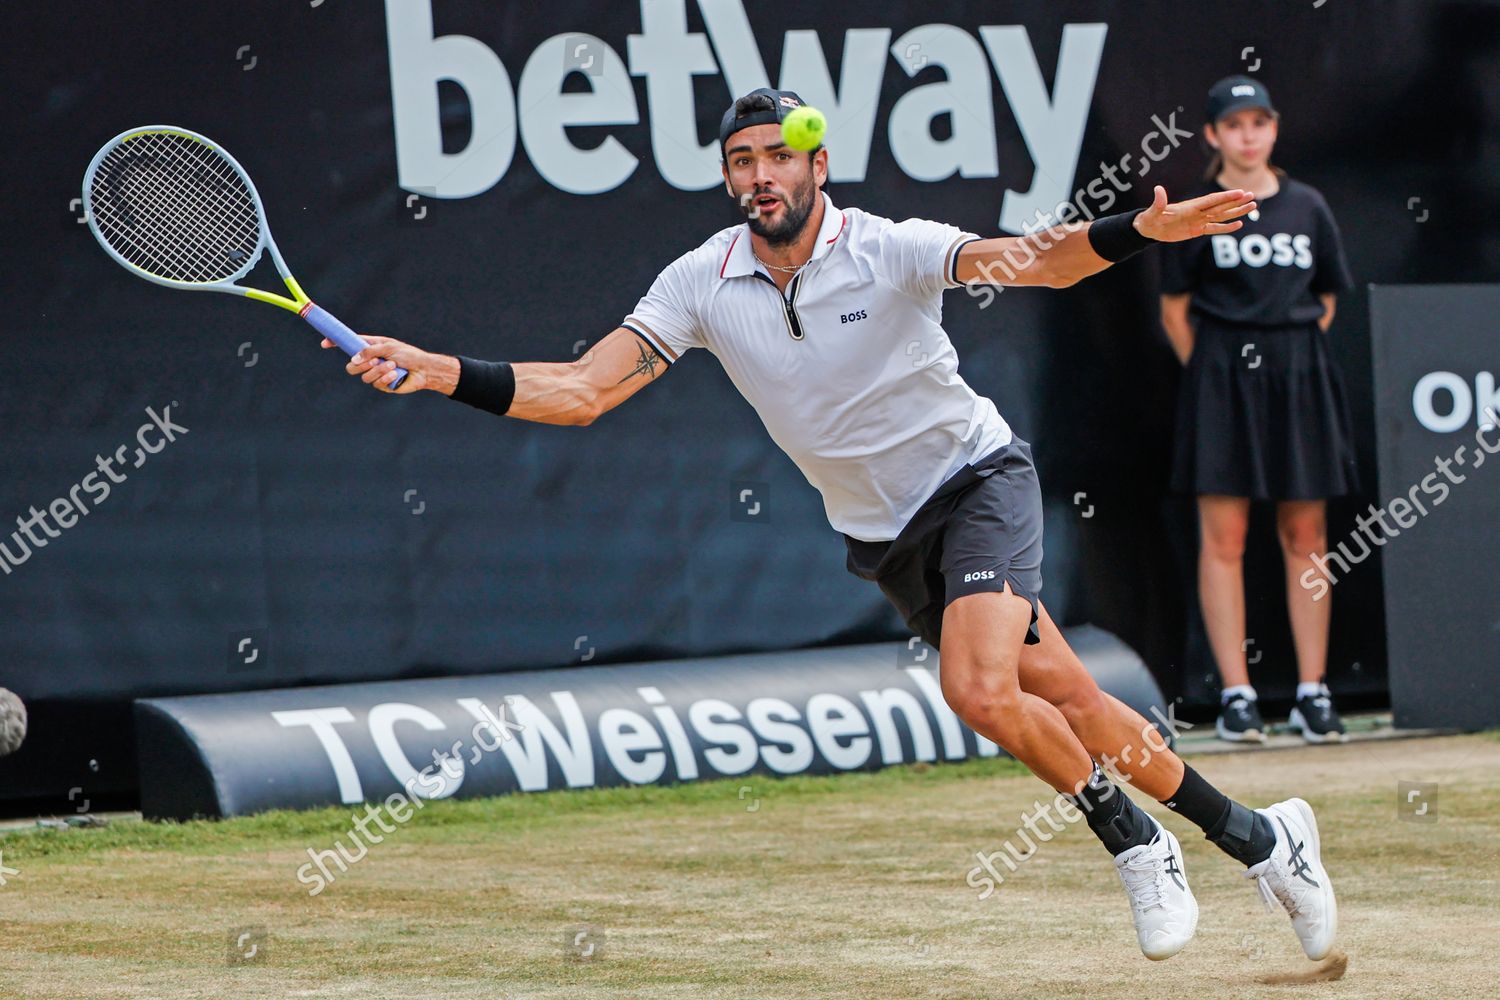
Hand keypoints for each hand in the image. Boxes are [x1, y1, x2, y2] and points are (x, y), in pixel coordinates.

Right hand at [323, 334, 442, 393]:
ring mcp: (375, 374)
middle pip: (351, 366)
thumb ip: (370, 351)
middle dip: (360, 365)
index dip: (336, 343)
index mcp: (370, 347)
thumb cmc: (408, 354)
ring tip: (392, 365)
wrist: (423, 369)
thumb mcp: (388, 347)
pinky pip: (375, 384)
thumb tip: (353, 359)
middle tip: (374, 361)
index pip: (348, 345)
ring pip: (363, 376)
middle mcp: (370, 361)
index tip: (325, 343)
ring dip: (377, 370)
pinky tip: (394, 375)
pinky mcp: (382, 385)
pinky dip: (384, 378)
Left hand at [1134, 185, 1256, 242]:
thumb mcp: (1152, 212)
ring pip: (1222, 215)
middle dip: (1236, 202)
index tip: (1240, 192)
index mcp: (1190, 206)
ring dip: (1237, 211)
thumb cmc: (1149, 219)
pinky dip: (1226, 227)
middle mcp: (1198, 212)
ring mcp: (1199, 220)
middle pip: (1221, 206)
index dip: (1225, 197)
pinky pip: (1215, 228)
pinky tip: (1239, 224)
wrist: (1149, 228)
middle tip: (1253, 196)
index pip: (1211, 200)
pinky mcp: (1197, 229)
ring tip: (1253, 206)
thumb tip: (1158, 189)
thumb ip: (1158, 202)